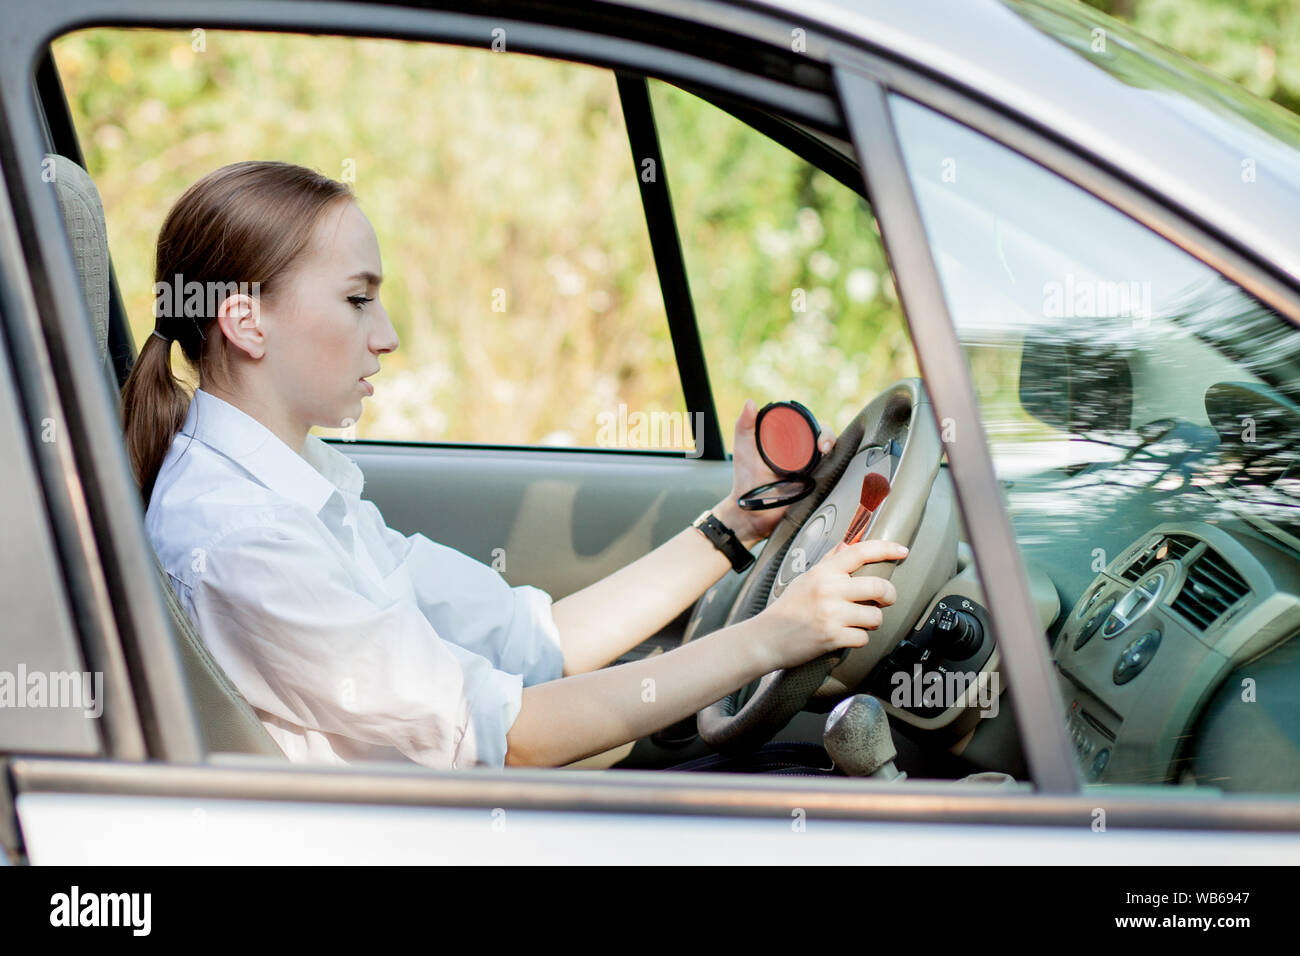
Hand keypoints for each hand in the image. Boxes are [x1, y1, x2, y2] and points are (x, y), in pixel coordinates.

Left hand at [719, 399, 836, 544]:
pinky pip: (832, 476)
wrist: (752, 512)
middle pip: (823, 438)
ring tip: (826, 451)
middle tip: (822, 444)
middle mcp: (803, 453)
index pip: (809, 425)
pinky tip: (834, 467)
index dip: (814, 423)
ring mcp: (811, 470)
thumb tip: (750, 402)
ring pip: (832, 454)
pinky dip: (837, 469)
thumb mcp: (744, 449)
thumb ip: (744, 426)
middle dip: (828, 435)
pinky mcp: (816, 487)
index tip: (809, 429)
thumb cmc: (746, 479)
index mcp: (790, 441)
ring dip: (835, 449)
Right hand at [752, 538, 907, 671]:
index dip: (886, 549)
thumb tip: (848, 546)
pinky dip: (858, 638)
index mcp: (824, 572)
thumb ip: (829, 562)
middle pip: (879, 587)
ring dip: (871, 622)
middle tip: (884, 600)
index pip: (861, 552)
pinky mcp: (833, 637)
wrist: (766, 638)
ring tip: (857, 621)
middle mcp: (829, 590)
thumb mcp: (805, 578)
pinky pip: (864, 637)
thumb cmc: (787, 609)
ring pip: (875, 616)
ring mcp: (832, 614)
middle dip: (888, 596)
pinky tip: (845, 635)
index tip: (901, 551)